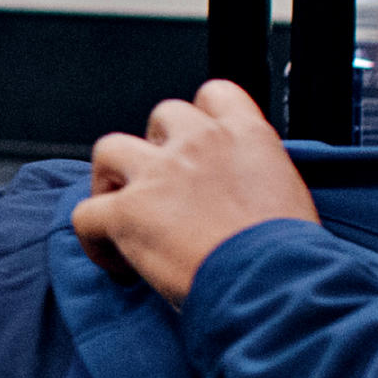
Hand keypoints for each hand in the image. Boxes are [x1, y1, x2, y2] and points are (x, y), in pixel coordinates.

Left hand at [71, 79, 317, 306]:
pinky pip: (85, 213)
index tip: (198, 148)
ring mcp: (158, 172)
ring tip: (126, 214)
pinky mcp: (127, 211)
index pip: (216, 95)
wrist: (275, 282)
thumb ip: (257, 180)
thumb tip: (237, 201)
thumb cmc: (292, 257)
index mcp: (247, 137)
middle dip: (158, 147)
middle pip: (162, 116)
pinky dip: (92, 237)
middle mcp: (200, 143)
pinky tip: (116, 262)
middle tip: (166, 189)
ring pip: (110, 148)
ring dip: (113, 178)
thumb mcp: (289, 198)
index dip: (201, 118)